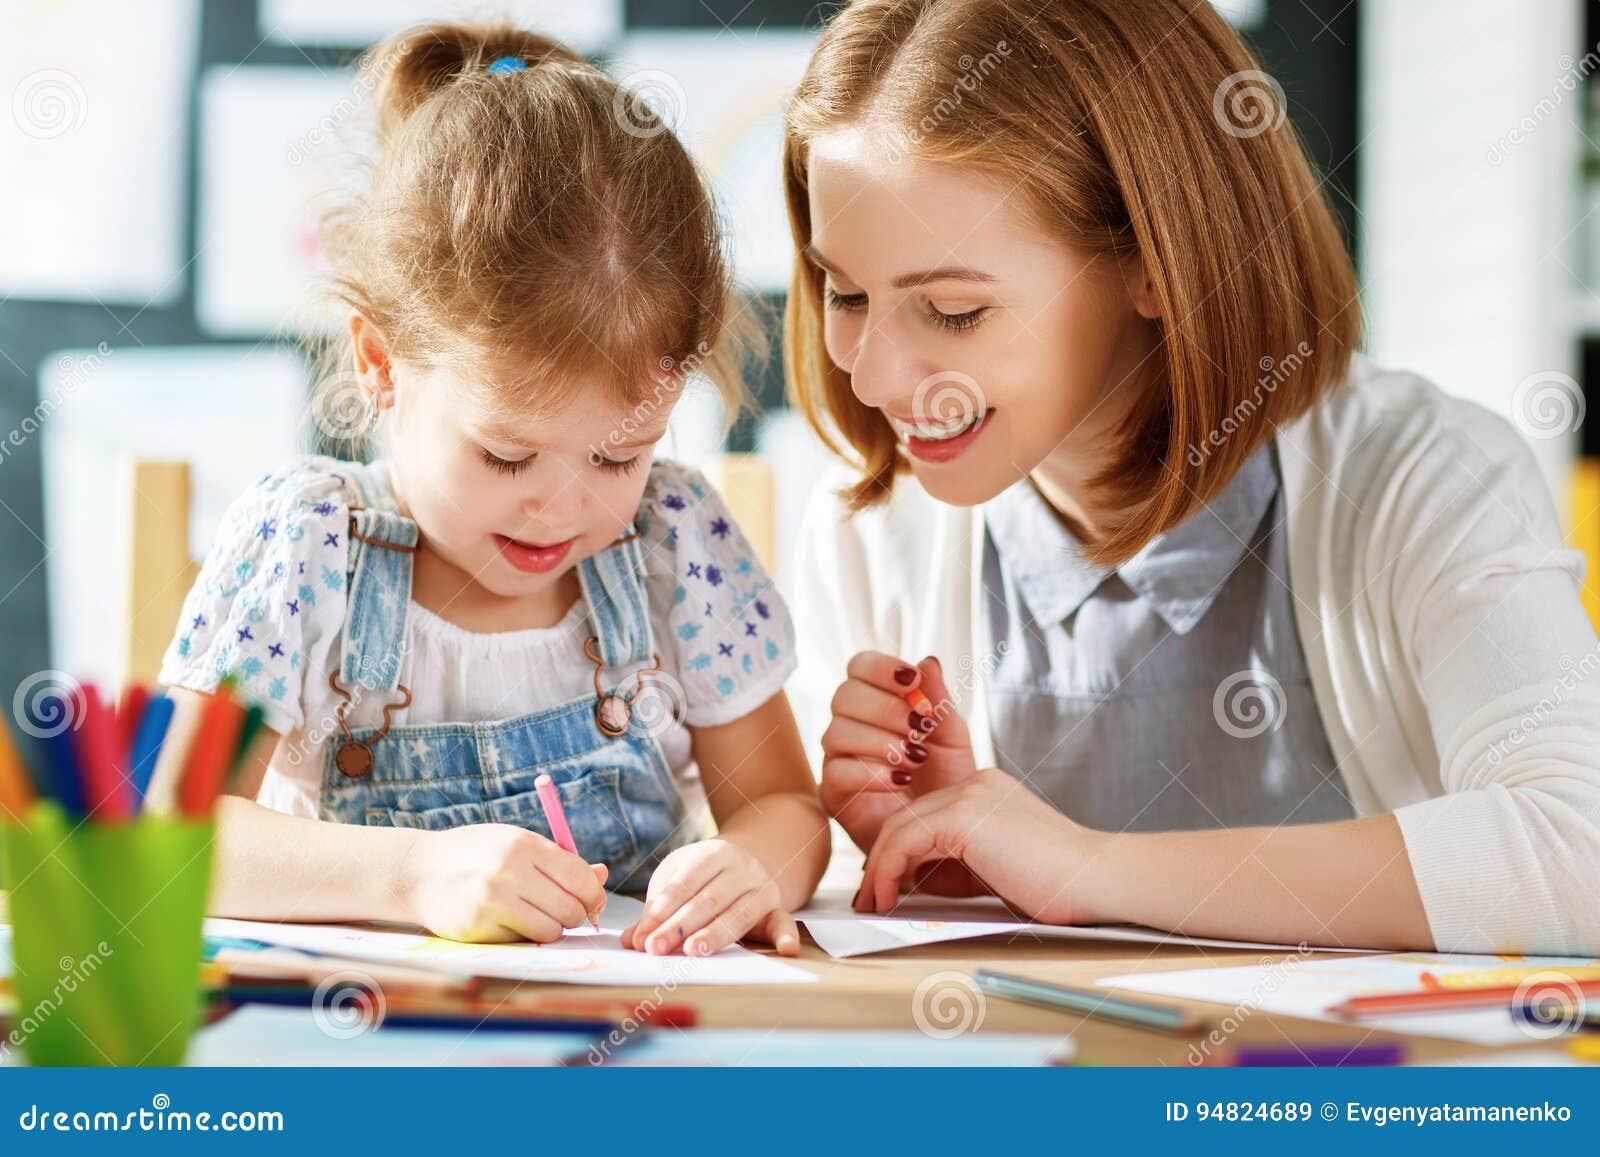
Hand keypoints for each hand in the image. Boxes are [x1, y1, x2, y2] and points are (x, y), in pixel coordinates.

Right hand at [400, 823, 608, 942]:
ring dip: (551, 928)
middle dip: (575, 915)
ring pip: (550, 931)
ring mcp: (491, 901)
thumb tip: (601, 877)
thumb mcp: (517, 844)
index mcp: (524, 844)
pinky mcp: (477, 928)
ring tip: (537, 916)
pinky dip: (523, 936)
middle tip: (565, 912)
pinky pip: (522, 942)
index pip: (579, 877)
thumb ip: (560, 861)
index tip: (592, 901)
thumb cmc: (478, 854)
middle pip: (570, 908)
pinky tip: (507, 921)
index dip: (594, 894)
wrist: (419, 871)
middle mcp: (508, 871)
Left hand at [620, 838, 800, 956]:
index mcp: (711, 854)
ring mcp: (761, 887)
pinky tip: (786, 951)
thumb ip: (654, 911)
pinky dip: (786, 936)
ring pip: (739, 913)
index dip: (661, 911)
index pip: (684, 883)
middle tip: (656, 949)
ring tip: (693, 951)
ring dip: (715, 934)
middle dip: (678, 926)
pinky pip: (785, 922)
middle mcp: (741, 868)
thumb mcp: (676, 878)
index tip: (642, 937)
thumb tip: (631, 941)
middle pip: (708, 900)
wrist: (749, 857)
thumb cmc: (702, 875)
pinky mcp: (777, 908)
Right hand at [821, 652, 985, 895]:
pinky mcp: (834, 795)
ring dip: (879, 741)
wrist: (945, 832)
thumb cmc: (945, 781)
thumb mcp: (952, 737)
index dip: (881, 668)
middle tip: (919, 726)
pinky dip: (871, 773)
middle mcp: (850, 726)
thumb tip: (927, 661)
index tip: (912, 681)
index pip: (859, 667)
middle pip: (844, 696)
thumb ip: (939, 699)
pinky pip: (837, 773)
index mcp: (875, 703)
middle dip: (884, 708)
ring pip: (837, 733)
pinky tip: (901, 779)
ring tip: (914, 757)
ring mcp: (838, 760)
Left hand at [857, 767, 1109, 925]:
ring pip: (900, 827)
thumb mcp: (1000, 866)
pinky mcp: (964, 814)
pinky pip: (906, 840)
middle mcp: (975, 784)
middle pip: (907, 817)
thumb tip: (912, 881)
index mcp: (986, 792)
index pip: (926, 816)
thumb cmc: (1061, 884)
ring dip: (878, 869)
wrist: (1099, 879)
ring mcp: (970, 793)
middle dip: (880, 860)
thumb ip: (962, 863)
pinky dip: (887, 870)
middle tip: (868, 898)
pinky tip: (886, 898)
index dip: (898, 852)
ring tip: (872, 904)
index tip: (885, 886)